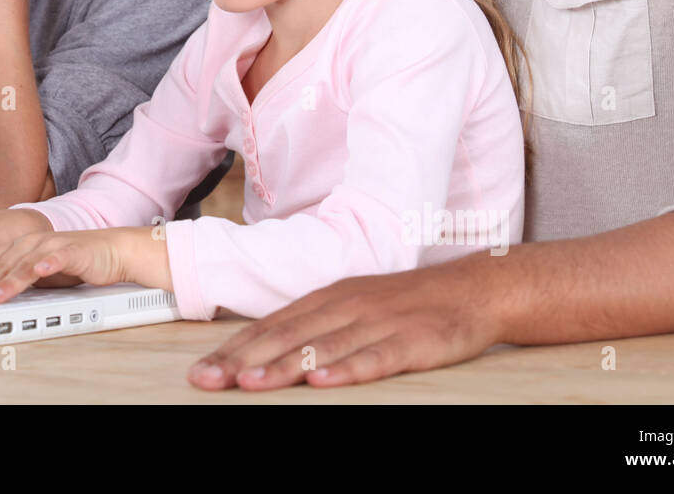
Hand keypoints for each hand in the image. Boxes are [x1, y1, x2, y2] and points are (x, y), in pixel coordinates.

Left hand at [0, 228, 135, 303]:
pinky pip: (59, 257)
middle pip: (4, 262)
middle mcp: (34, 242)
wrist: (111, 251)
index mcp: (23, 245)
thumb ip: (13, 271)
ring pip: (26, 263)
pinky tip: (40, 271)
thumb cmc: (74, 261)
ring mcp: (53, 245)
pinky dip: (48, 264)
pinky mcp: (74, 251)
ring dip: (9, 280)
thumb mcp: (37, 268)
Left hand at [187, 254, 503, 390]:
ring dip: (284, 367)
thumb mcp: (353, 306)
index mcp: (328, 298)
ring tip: (249, 383)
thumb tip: (264, 350)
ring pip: (322, 347)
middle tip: (207, 380)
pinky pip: (375, 358)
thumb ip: (313, 325)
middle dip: (242, 360)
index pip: (271, 325)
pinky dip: (347, 369)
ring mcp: (378, 322)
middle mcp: (346, 306)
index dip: (234, 348)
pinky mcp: (411, 341)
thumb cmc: (405, 303)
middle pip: (286, 336)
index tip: (202, 370)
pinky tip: (323, 382)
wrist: (471, 289)